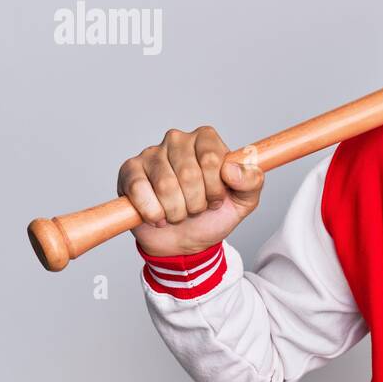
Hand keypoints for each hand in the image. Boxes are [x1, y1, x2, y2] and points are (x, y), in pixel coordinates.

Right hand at [118, 126, 263, 256]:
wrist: (185, 241)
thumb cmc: (213, 215)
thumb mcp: (244, 201)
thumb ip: (252, 181)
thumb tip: (231, 169)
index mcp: (206, 139)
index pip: (212, 159)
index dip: (215, 189)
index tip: (217, 199)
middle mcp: (178, 140)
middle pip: (188, 173)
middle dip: (196, 203)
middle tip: (196, 209)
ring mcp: (151, 153)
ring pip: (165, 185)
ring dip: (176, 211)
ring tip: (178, 213)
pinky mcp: (130, 171)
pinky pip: (140, 191)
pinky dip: (153, 212)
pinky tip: (158, 216)